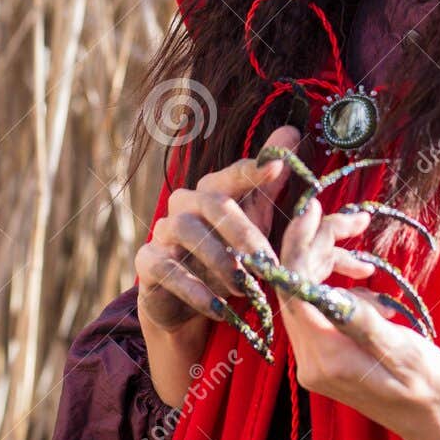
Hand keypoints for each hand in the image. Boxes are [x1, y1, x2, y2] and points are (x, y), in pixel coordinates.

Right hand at [135, 126, 303, 339]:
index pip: (232, 174)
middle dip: (243, 232)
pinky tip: (219, 307)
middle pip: (212, 203)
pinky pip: (167, 269)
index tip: (277, 167)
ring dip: (219, 260)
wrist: (190, 304)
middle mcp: (185, 203)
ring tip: (245, 287)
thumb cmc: (227, 254)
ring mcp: (163, 231)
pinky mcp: (147, 262)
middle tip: (268, 262)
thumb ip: (270, 184)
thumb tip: (292, 131)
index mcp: (212, 191)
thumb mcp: (254, 222)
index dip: (253, 170)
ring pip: (186, 231)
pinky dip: (195, 289)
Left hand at [272, 197, 439, 439]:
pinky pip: (322, 309)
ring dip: (333, 267)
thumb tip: (330, 290)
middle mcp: (311, 361)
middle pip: (296, 286)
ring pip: (308, 293)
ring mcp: (317, 360)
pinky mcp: (327, 355)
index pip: (294, 289)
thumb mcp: (404, 352)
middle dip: (321, 247)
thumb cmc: (431, 389)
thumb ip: (363, 322)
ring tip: (369, 265)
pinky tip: (372, 296)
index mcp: (326, 358)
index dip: (300, 245)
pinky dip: (341, 289)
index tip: (316, 209)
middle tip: (355, 223)